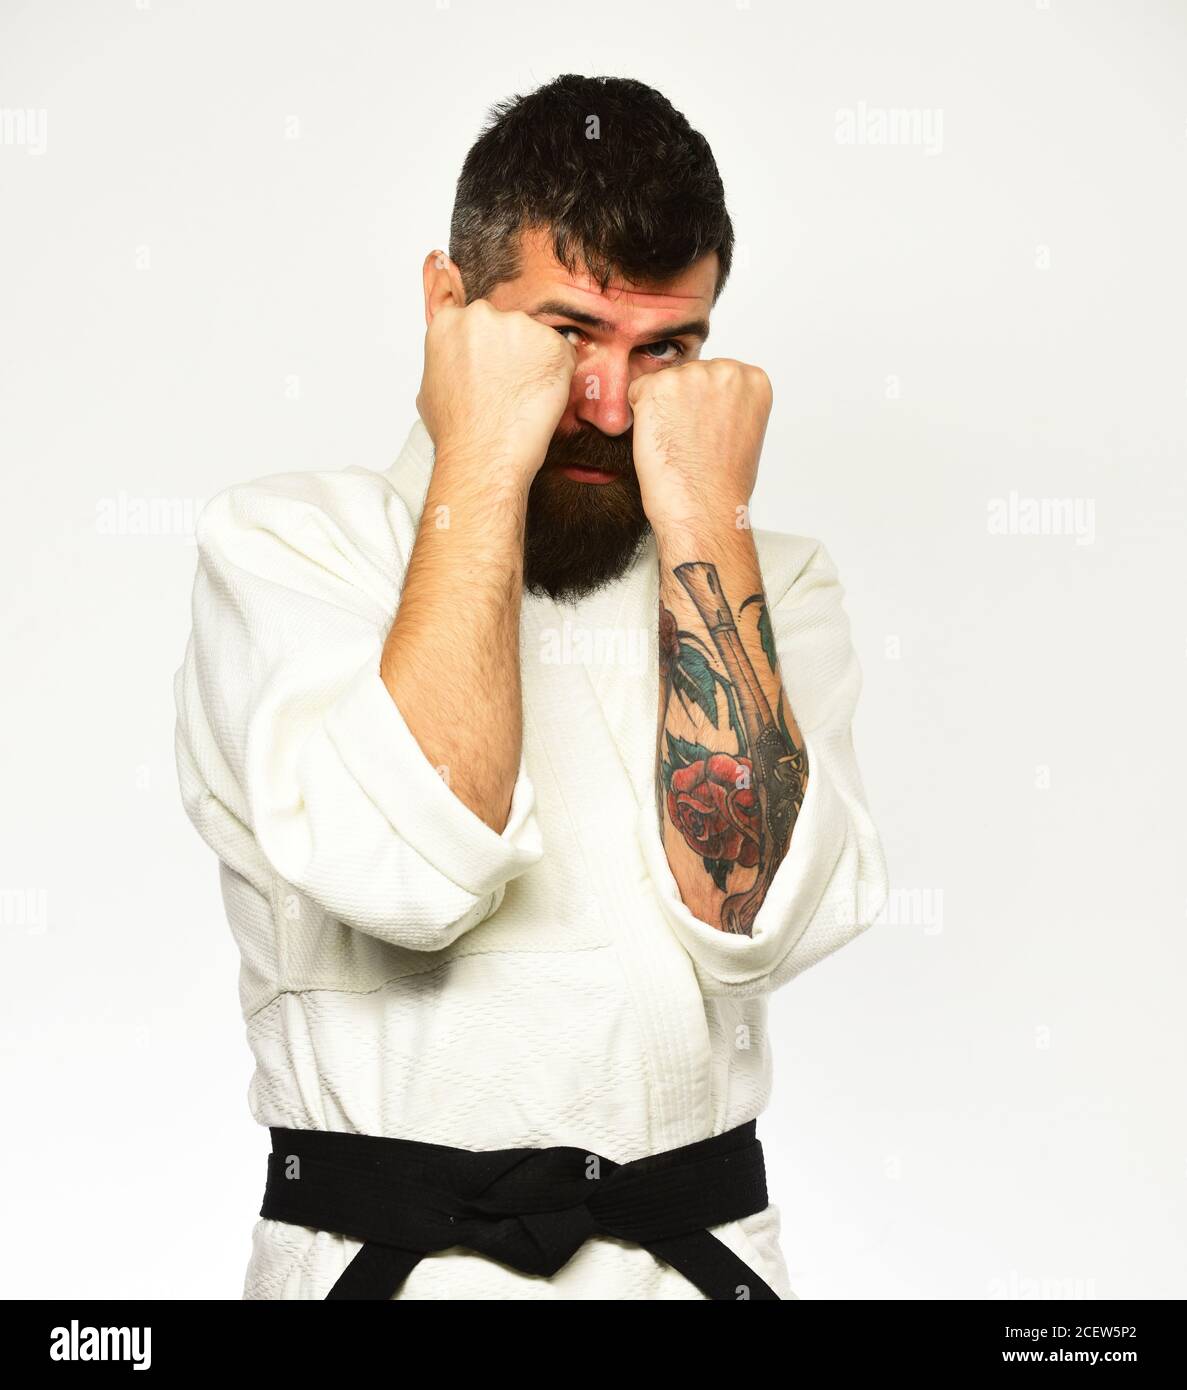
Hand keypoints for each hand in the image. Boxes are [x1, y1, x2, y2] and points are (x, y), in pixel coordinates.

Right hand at [416, 299, 576, 483]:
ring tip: (523, 397)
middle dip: (512, 350)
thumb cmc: (457, 431)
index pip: (475, 322)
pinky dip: (559, 374)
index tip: (492, 366)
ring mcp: (519, 326)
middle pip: (507, 325)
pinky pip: (563, 354)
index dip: (487, 347)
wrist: (483, 454)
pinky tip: (540, 399)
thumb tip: (457, 362)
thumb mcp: (429, 387)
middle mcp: (482, 315)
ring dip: (535, 362)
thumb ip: (446, 361)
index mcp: (449, 323)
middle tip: (510, 386)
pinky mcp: (552, 343)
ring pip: (536, 338)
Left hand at [628, 359, 772, 531]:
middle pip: (687, 375)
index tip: (710, 433)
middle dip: (682, 406)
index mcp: (753, 379)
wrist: (704, 509)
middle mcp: (726, 370)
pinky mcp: (658, 387)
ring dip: (661, 411)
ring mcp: (692, 375)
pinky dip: (640, 418)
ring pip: (661, 385)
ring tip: (678, 444)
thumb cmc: (723, 483)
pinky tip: (660, 441)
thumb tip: (704, 397)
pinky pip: (636, 393)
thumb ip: (728, 402)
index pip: (713, 376)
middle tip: (691, 442)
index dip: (704, 409)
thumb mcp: (743, 430)